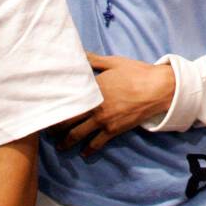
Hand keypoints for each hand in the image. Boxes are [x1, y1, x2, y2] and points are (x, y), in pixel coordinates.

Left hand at [57, 53, 175, 156]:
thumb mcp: (114, 62)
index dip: (55, 107)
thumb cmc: (136, 73)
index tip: (46, 109)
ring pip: (79, 135)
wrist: (158, 89)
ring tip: (60, 146)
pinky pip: (98, 143)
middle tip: (47, 131)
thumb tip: (79, 53)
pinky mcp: (114, 130)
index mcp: (93, 89)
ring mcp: (104, 121)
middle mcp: (94, 107)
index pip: (68, 100)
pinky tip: (84, 153)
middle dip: (56, 128)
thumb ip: (94, 60)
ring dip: (67, 142)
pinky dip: (89, 149)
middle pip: (68, 121)